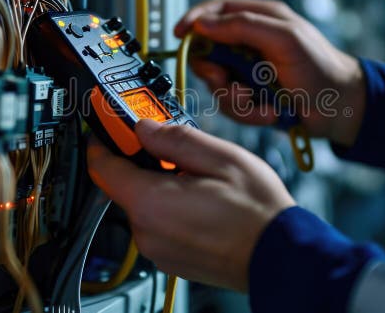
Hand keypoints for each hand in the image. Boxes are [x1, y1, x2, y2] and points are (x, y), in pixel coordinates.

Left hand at [87, 119, 294, 291]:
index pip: (103, 167)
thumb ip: (175, 139)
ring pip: (143, 206)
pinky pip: (158, 226)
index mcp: (152, 202)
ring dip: (159, 186)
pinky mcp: (171, 259)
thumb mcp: (221, 157)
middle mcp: (147, 231)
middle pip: (124, 186)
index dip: (105, 140)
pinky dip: (170, 210)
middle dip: (142, 162)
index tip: (111, 125)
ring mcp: (158, 250)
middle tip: (171, 147)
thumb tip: (145, 127)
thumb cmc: (258, 212)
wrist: (282, 257)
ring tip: (198, 178)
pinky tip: (201, 202)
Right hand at [175, 0, 364, 146]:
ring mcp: (248, 72)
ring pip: (217, 83)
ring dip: (234, 98)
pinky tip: (268, 113)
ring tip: (258, 103)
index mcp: (259, 19)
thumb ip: (243, 26)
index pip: (215, 11)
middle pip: (208, 52)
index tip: (179, 34)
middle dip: (214, 71)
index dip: (194, 21)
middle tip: (225, 79)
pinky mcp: (251, 97)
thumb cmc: (320, 67)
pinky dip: (247, 113)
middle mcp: (249, 43)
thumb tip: (203, 23)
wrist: (341, 109)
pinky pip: (231, 105)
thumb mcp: (284, 38)